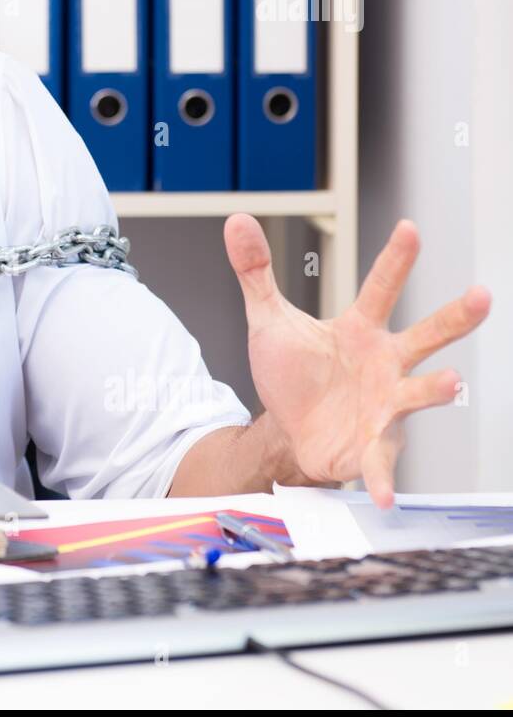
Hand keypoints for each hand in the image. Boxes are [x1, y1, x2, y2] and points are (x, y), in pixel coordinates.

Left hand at [224, 214, 489, 508]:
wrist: (288, 429)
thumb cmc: (292, 373)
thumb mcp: (267, 319)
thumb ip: (256, 271)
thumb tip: (237, 221)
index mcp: (361, 330)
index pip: (380, 287)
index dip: (395, 259)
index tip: (409, 228)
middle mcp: (385, 363)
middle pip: (426, 335)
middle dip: (453, 317)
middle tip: (480, 296)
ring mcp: (386, 405)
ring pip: (419, 393)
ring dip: (436, 389)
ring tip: (452, 383)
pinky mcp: (373, 445)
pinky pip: (381, 462)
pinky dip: (384, 478)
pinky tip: (387, 494)